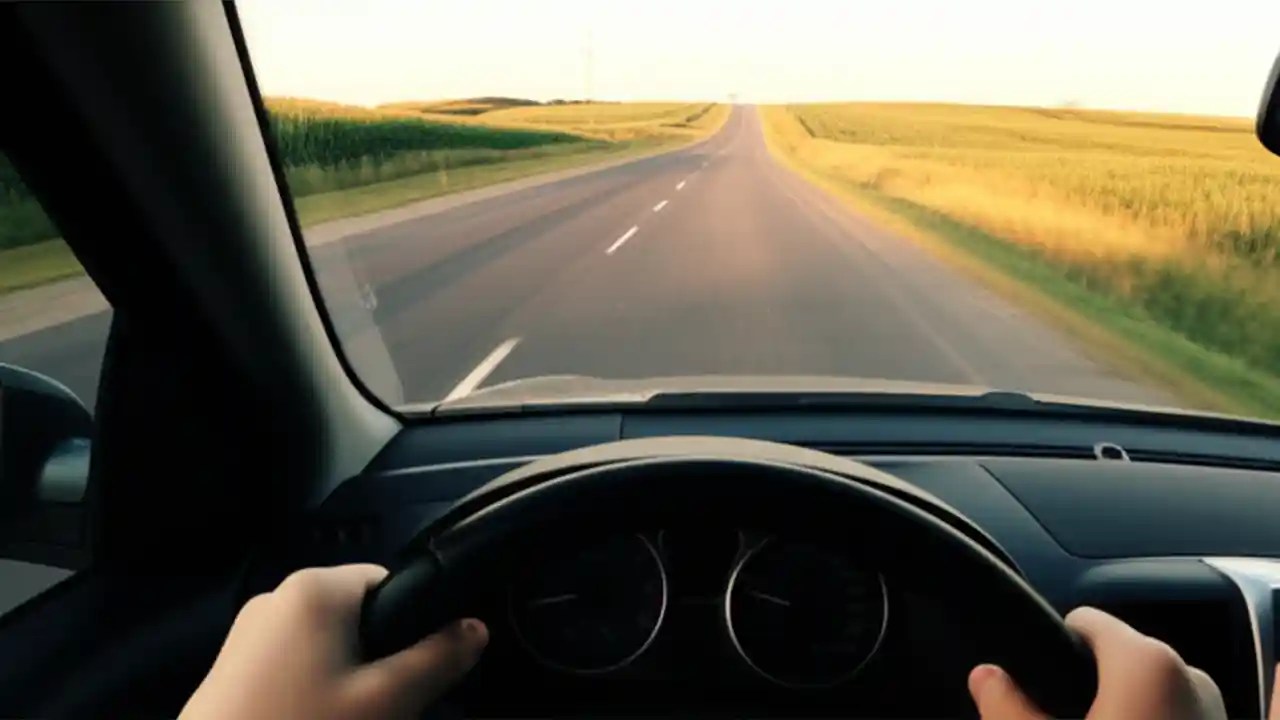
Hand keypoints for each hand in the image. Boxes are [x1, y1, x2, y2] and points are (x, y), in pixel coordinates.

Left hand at [180, 564, 487, 719]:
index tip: (413, 672)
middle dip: (378, 659)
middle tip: (381, 709)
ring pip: (327, 646)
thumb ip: (438, 659)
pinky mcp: (233, 670)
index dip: (411, 625)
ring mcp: (248, 634)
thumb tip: (474, 629)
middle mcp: (277, 598)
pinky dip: (312, 692)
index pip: (389, 581)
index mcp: (314, 589)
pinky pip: (294, 667)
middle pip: (358, 616)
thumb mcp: (386, 701)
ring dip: (346, 680)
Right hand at [968, 606, 1225, 718]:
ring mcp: (1214, 712)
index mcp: (1146, 662)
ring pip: (1145, 697)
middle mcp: (1189, 675)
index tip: (1037, 689)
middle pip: (1115, 662)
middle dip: (1086, 689)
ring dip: (1118, 717)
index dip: (1053, 651)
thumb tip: (985, 677)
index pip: (1085, 623)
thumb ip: (1006, 706)